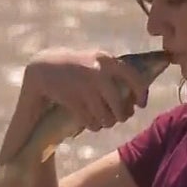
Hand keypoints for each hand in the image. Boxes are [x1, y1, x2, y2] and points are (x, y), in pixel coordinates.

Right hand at [19, 48, 150, 131]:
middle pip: (121, 107)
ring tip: (103, 120)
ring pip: (107, 118)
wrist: (44, 67)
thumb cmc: (77, 66)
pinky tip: (91, 122)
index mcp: (107, 60)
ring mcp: (85, 88)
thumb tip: (135, 99)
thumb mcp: (96, 60)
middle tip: (118, 117)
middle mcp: (99, 73)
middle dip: (121, 116)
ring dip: (106, 123)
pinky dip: (93, 126)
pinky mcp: (74, 101)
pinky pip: (91, 122)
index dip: (141, 94)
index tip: (140, 105)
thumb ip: (114, 73)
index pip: (135, 78)